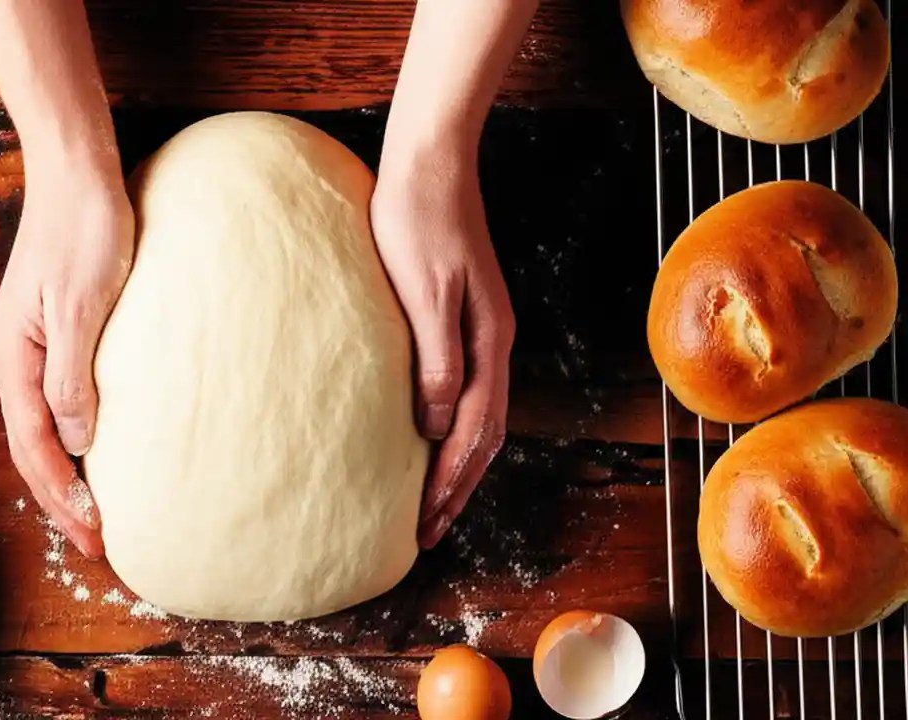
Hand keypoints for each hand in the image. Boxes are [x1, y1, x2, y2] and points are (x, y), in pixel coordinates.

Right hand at [0, 160, 134, 557]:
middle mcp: (16, 360)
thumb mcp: (82, 305)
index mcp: (15, 358)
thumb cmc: (84, 229)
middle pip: (33, 449)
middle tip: (98, 545)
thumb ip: (73, 375)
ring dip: (67, 476)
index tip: (96, 535)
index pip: (36, 448)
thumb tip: (78, 440)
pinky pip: (59, 403)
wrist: (78, 173)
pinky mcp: (56, 334)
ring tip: (94, 513)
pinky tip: (96, 451)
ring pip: (44, 430)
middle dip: (62, 500)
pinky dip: (75, 440)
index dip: (64, 496)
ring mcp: (33, 348)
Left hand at [372, 144, 514, 549]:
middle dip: (456, 489)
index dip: (449, 484)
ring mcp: (481, 331)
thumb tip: (439, 427)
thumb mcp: (424, 291)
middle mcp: (493, 343)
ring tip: (430, 502)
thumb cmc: (415, 221)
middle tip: (425, 533)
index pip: (474, 434)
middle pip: (484, 436)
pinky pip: (466, 391)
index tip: (423, 525)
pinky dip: (451, 429)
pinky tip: (428, 436)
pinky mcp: (461, 318)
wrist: (427, 163)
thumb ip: (438, 358)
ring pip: (478, 418)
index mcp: (488, 342)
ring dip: (456, 466)